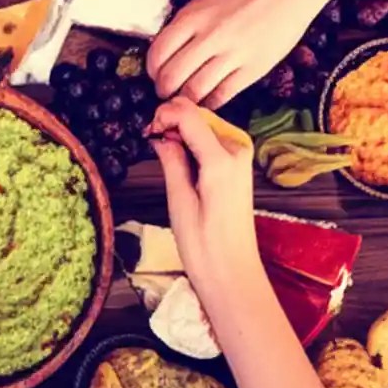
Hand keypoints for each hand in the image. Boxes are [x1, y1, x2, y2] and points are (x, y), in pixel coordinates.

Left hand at [147, 0, 323, 108]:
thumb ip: (189, 23)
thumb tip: (171, 50)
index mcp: (193, 15)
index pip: (157, 53)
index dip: (152, 70)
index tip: (156, 74)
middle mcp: (209, 36)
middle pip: (171, 77)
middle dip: (163, 90)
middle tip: (167, 92)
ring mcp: (232, 54)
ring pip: (195, 91)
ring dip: (185, 99)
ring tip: (186, 99)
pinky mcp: (253, 68)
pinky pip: (223, 95)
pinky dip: (210, 102)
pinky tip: (209, 99)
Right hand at [148, 97, 259, 285]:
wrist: (233, 272)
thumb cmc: (203, 246)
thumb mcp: (179, 202)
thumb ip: (171, 161)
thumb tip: (160, 135)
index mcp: (221, 160)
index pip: (189, 115)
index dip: (163, 115)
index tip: (145, 131)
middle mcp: (237, 150)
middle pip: (199, 115)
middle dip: (172, 121)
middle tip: (150, 141)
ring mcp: (241, 156)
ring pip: (205, 124)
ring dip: (181, 130)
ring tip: (162, 151)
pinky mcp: (240, 164)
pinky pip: (212, 138)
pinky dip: (193, 140)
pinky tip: (179, 157)